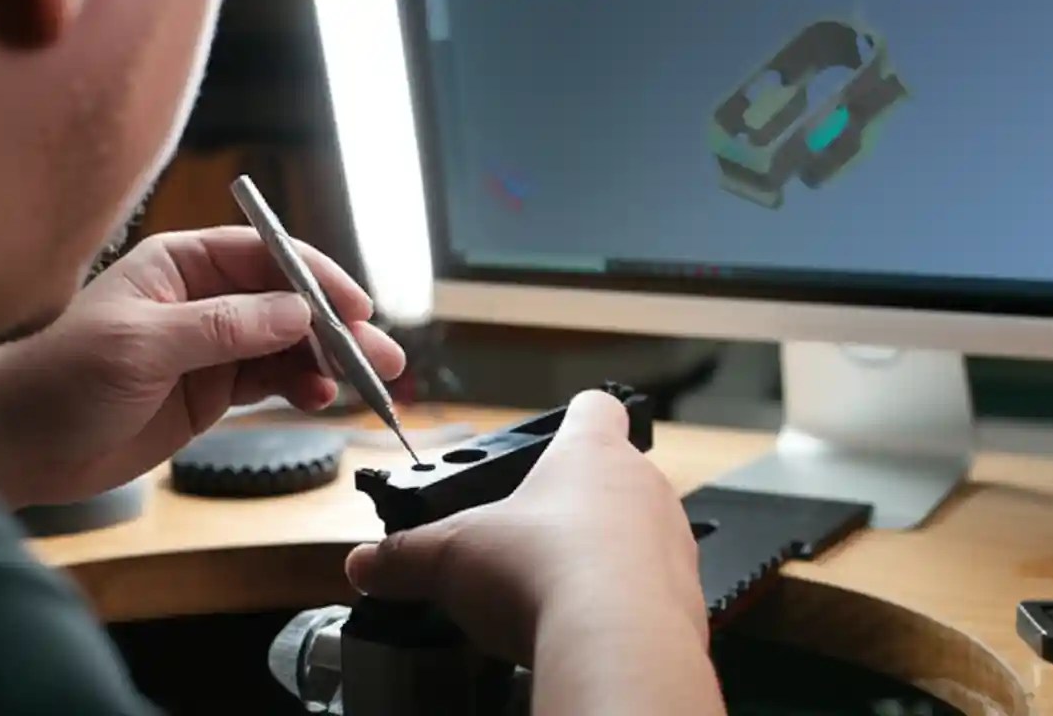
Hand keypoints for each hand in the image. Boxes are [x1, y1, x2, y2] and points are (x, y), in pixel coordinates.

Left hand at [0, 226, 404, 506]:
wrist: (24, 446)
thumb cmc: (62, 381)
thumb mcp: (143, 346)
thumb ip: (224, 327)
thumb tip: (297, 313)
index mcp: (181, 266)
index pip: (266, 257)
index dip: (317, 278)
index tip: (356, 306)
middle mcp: (205, 300)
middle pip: (289, 303)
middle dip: (338, 327)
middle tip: (382, 355)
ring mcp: (214, 346)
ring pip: (290, 345)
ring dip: (331, 362)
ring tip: (367, 383)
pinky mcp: (216, 389)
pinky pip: (275, 380)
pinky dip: (304, 387)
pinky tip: (322, 399)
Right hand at [344, 390, 707, 665]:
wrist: (617, 644)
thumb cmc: (546, 571)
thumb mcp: (451, 557)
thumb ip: (405, 556)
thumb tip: (366, 564)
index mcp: (591, 454)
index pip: (595, 409)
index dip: (574, 419)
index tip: (558, 435)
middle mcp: (644, 487)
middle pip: (615, 477)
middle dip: (575, 506)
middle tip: (532, 538)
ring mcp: (672, 541)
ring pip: (639, 534)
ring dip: (606, 555)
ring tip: (556, 590)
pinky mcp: (686, 596)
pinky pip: (655, 589)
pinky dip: (625, 602)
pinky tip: (588, 626)